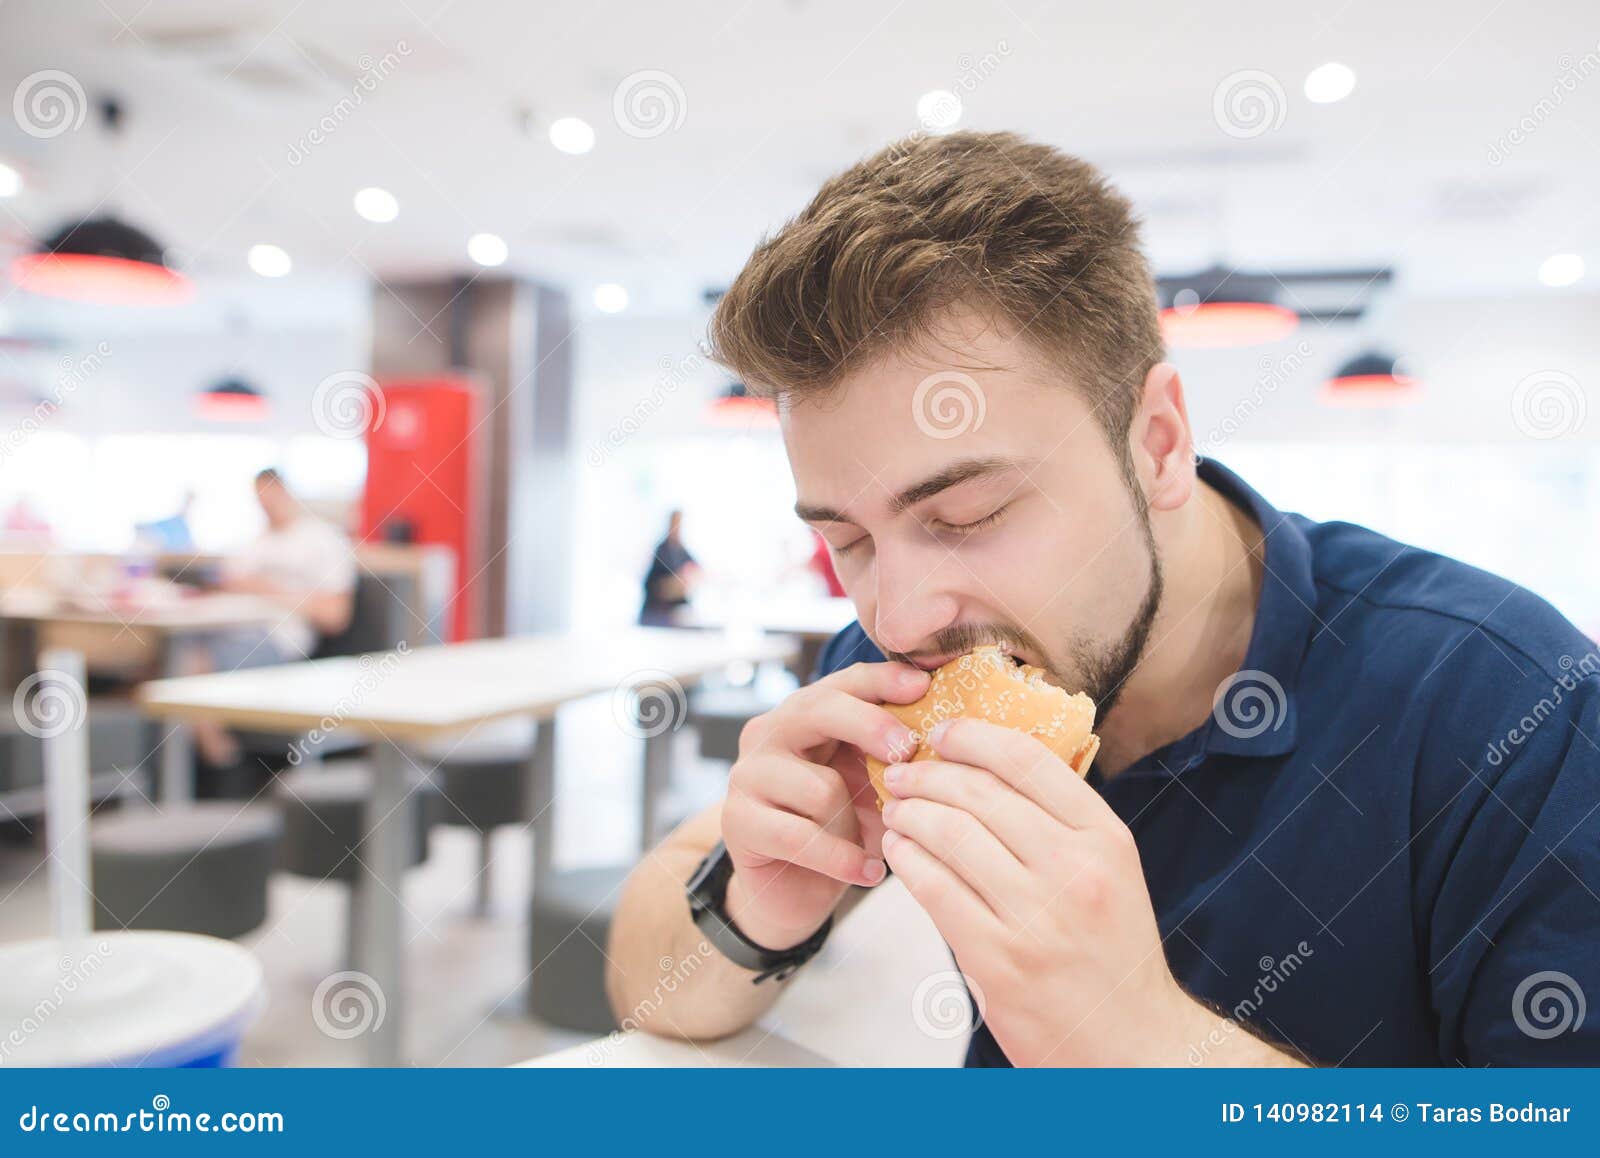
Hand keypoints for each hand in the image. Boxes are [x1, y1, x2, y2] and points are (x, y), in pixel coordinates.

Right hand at [721, 661, 929, 951]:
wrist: (793, 891)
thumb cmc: (841, 828)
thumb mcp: (871, 783)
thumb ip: (890, 754)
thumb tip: (945, 732)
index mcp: (804, 713)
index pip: (844, 682)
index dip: (883, 680)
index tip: (924, 685)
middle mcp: (768, 733)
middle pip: (820, 709)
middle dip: (871, 726)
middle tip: (907, 752)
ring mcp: (747, 774)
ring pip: (819, 787)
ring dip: (855, 822)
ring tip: (872, 844)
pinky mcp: (737, 820)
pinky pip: (801, 836)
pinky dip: (842, 859)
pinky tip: (868, 872)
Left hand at [880, 716, 1196, 1065]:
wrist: (1133, 1045)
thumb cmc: (1113, 953)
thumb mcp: (1110, 872)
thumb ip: (1060, 822)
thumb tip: (988, 769)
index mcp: (1103, 838)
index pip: (1026, 760)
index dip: (972, 737)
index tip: (942, 733)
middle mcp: (1072, 870)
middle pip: (978, 792)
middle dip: (928, 774)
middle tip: (902, 772)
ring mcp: (1034, 916)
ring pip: (949, 834)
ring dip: (910, 813)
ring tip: (896, 809)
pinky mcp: (997, 960)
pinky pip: (934, 889)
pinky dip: (907, 860)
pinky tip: (898, 851)